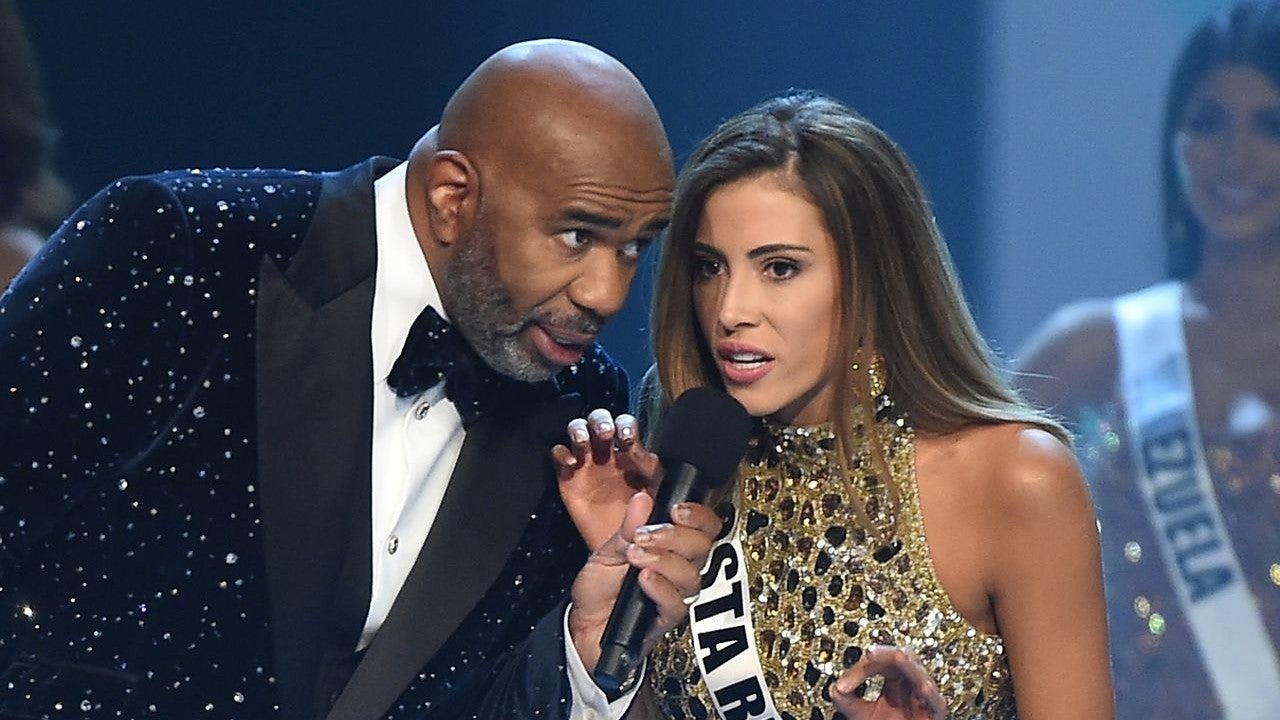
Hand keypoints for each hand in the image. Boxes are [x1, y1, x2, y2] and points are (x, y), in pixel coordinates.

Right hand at [552, 408, 659, 550]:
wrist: (620, 547)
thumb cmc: (641, 520)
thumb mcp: (656, 497)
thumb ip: (653, 479)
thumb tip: (647, 465)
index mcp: (630, 453)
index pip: (626, 425)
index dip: (626, 427)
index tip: (627, 439)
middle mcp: (607, 452)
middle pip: (600, 420)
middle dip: (601, 421)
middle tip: (606, 433)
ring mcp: (586, 463)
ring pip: (577, 429)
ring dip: (580, 430)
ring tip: (584, 443)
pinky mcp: (567, 476)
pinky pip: (558, 454)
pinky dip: (561, 452)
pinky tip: (571, 463)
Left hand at [567, 491, 720, 671]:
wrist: (583, 626)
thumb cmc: (600, 589)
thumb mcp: (607, 551)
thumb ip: (628, 528)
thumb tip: (643, 498)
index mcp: (672, 549)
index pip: (704, 529)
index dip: (699, 516)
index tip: (676, 509)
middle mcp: (679, 571)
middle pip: (702, 548)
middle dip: (676, 535)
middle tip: (645, 534)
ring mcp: (674, 596)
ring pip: (692, 576)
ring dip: (664, 560)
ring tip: (635, 555)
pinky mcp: (665, 621)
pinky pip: (676, 605)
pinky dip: (661, 588)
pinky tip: (644, 578)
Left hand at [831, 645, 946, 719]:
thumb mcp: (860, 713)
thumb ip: (847, 700)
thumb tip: (834, 688)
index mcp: (895, 680)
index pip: (880, 662)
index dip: (861, 669)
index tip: (842, 685)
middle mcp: (910, 686)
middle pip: (903, 658)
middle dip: (886, 654)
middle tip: (870, 653)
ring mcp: (923, 699)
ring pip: (920, 674)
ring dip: (909, 665)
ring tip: (898, 658)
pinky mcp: (934, 715)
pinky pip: (937, 702)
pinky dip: (930, 694)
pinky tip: (922, 687)